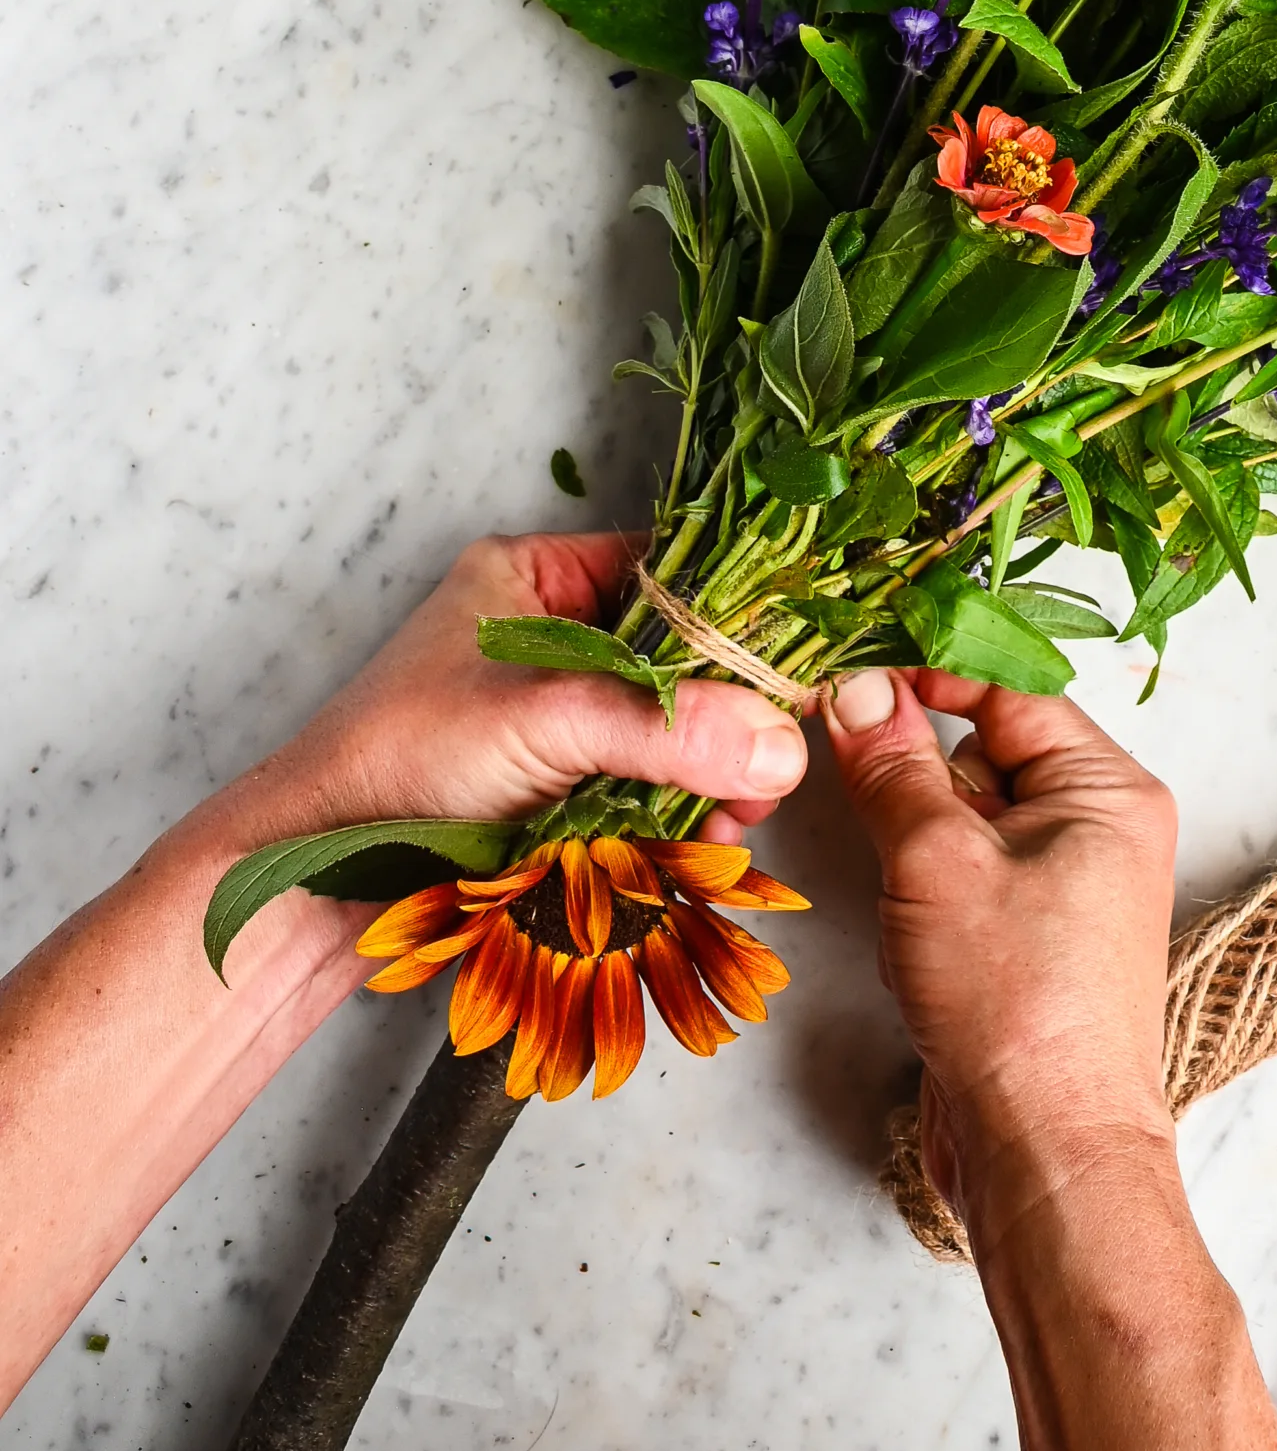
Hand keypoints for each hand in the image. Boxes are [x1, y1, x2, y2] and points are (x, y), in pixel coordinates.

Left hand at [207, 532, 809, 853]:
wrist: (313, 878)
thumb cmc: (394, 765)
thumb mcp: (540, 723)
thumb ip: (661, 725)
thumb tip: (774, 742)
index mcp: (537, 578)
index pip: (673, 571)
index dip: (736, 620)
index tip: (789, 675)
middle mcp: (555, 634)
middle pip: (684, 659)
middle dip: (729, 716)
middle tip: (760, 772)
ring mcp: (560, 713)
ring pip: (674, 729)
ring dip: (710, 776)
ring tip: (730, 821)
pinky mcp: (562, 785)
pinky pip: (649, 786)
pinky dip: (678, 815)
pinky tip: (697, 846)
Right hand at [823, 666, 1177, 1242]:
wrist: (1045, 1151)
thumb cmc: (1014, 1001)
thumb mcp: (935, 860)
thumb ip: (892, 766)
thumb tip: (858, 689)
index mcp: (1107, 789)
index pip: (1008, 691)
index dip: (928, 681)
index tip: (850, 683)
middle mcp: (1099, 829)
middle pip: (982, 755)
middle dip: (916, 786)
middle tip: (872, 809)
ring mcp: (1066, 889)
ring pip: (960, 824)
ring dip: (913, 855)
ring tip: (912, 913)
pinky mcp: (1029, 942)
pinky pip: (960, 883)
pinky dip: (921, 902)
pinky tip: (914, 950)